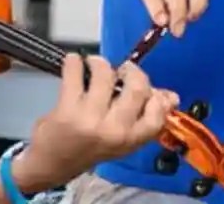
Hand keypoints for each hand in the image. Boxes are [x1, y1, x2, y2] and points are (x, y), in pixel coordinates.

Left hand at [13, 56, 176, 191]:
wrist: (52, 164)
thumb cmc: (90, 147)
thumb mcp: (121, 138)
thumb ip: (144, 117)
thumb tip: (171, 96)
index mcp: (131, 139)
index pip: (157, 112)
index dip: (155, 93)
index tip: (142, 84)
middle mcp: (114, 130)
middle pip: (136, 87)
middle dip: (130, 71)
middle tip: (120, 70)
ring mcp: (90, 119)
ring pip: (105, 74)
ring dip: (100, 62)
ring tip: (94, 65)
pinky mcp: (67, 109)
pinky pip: (75, 72)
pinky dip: (74, 61)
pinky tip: (74, 63)